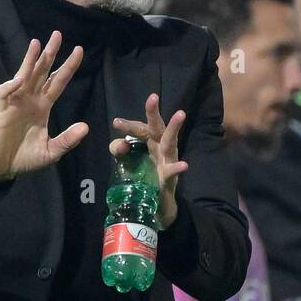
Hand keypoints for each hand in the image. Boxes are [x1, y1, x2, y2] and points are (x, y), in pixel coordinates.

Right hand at [0, 31, 88, 182]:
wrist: (1, 168)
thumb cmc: (25, 158)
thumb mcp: (51, 151)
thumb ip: (67, 140)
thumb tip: (85, 127)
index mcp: (43, 106)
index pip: (58, 81)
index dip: (68, 66)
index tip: (79, 50)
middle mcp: (30, 99)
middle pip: (42, 71)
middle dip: (49, 53)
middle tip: (57, 34)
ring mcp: (15, 103)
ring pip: (23, 76)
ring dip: (29, 60)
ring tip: (37, 44)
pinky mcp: (0, 111)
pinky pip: (4, 93)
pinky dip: (11, 85)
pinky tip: (19, 80)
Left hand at [110, 94, 190, 229]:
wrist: (156, 203)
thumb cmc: (143, 177)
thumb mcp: (127, 161)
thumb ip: (120, 150)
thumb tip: (120, 144)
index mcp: (148, 142)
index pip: (139, 129)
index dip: (128, 125)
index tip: (116, 122)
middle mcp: (159, 147)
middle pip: (156, 127)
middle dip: (154, 112)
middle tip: (153, 97)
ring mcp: (167, 159)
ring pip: (170, 140)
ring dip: (175, 127)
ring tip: (181, 113)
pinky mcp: (169, 177)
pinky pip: (173, 170)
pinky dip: (178, 167)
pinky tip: (184, 165)